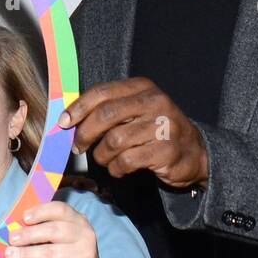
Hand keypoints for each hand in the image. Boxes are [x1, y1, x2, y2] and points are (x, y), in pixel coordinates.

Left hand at [5, 201, 107, 257]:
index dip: (41, 212)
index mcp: (79, 221)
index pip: (61, 210)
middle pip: (54, 231)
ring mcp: (83, 257)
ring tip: (10, 255)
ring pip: (49, 253)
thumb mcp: (63, 237)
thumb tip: (16, 229)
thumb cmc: (68, 252)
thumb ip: (44, 229)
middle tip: (12, 239)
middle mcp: (84, 236)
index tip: (24, 217)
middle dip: (29, 235)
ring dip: (26, 254)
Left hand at [59, 78, 207, 187]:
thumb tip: (68, 119)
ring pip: (114, 141)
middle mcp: (155, 102)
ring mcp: (163, 126)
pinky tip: (120, 169)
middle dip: (85, 133)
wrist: (194, 152)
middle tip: (77, 146)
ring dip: (102, 155)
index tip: (63, 122)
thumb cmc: (155, 131)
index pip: (102, 93)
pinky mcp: (166, 150)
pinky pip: (127, 160)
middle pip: (106, 115)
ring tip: (106, 159)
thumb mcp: (136, 111)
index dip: (78, 108)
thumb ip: (109, 109)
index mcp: (143, 88)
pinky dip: (116, 168)